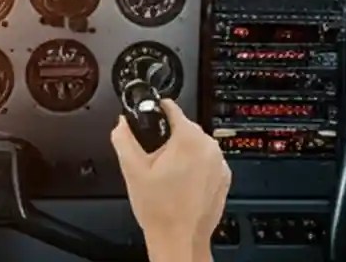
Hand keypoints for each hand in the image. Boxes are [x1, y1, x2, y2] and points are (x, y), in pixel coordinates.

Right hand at [110, 99, 230, 261]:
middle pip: (184, 128)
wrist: (180, 239)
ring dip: (183, 155)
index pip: (172, 107)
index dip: (157, 108)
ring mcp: (220, 162)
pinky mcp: (225, 177)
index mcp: (189, 138)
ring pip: (196, 147)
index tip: (151, 112)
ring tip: (168, 178)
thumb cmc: (160, 210)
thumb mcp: (132, 170)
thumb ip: (124, 139)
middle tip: (154, 160)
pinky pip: (207, 163)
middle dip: (168, 140)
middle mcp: (209, 146)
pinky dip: (196, 169)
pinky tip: (182, 186)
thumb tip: (121, 123)